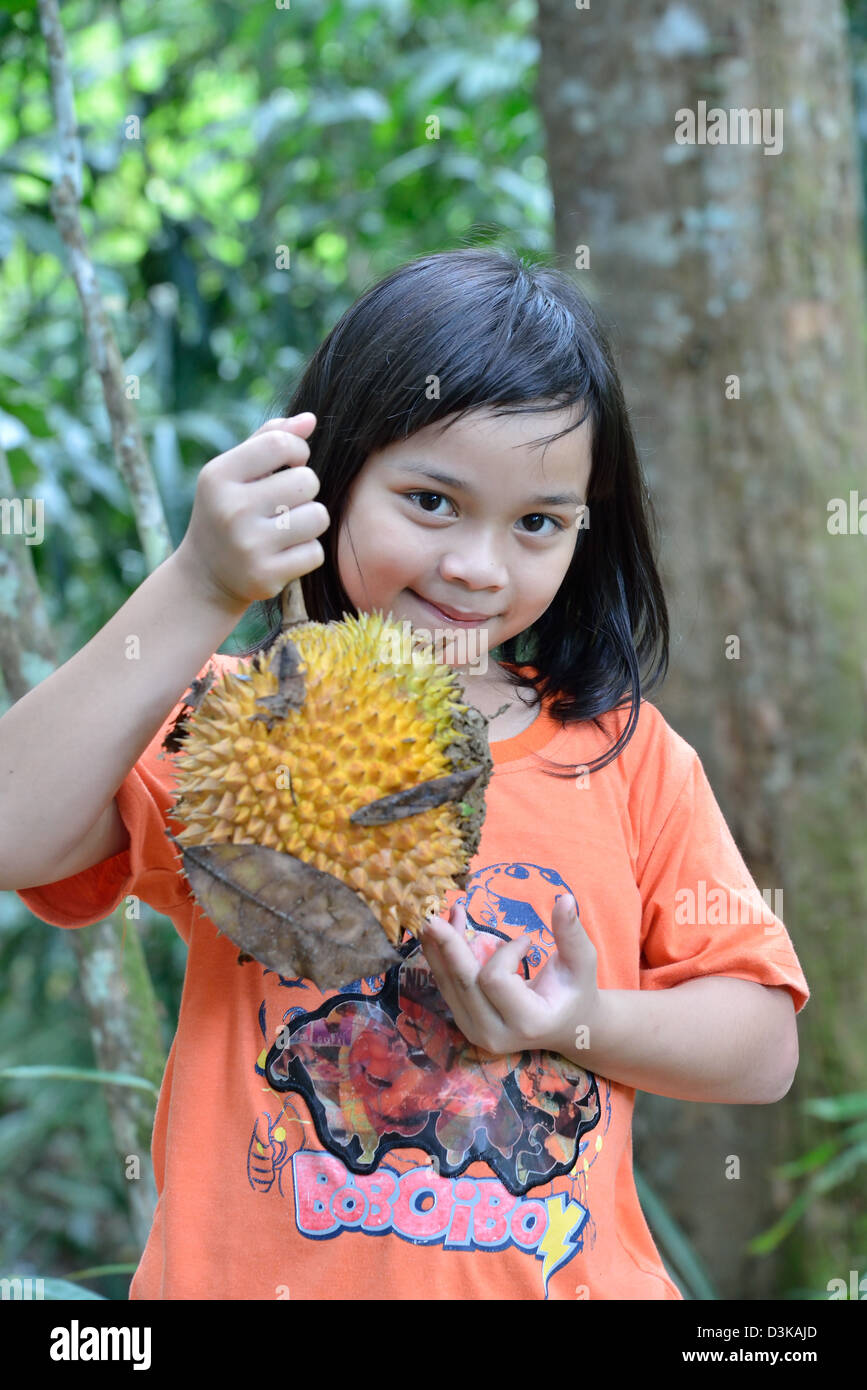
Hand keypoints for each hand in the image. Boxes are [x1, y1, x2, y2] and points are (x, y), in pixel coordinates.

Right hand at [173, 413, 328, 612]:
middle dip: (305, 490)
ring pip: (318, 517)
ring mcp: (248, 545)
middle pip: (307, 481)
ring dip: (310, 521)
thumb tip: (310, 419)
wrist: (206, 576)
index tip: (291, 464)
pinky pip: (315, 552)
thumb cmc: (228, 511)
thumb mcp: (234, 472)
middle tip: (286, 502)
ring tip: (287, 527)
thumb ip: (269, 439)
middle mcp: (231, 509)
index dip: (298, 451)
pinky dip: (307, 552)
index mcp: (219, 476)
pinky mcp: (265, 575)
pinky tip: (285, 553)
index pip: (280, 444)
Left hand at [418, 893, 600, 1057]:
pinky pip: (446, 987)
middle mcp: (495, 1033)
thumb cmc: (575, 991)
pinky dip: (442, 958)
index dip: (506, 952)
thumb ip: (571, 933)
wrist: (566, 1027)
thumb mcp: (581, 962)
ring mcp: (476, 1032)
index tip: (527, 940)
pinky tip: (442, 933)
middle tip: (432, 915)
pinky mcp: (464, 1023)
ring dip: (440, 947)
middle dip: (448, 945)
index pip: (496, 980)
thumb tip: (564, 898)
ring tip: (437, 916)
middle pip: (463, 983)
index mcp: (528, 1022)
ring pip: (448, 984)